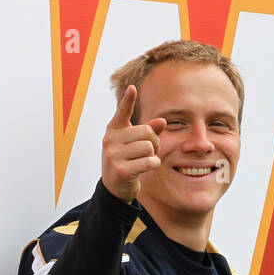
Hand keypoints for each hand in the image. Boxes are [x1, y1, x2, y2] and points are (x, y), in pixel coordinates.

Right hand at [101, 84, 166, 202]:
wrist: (114, 187)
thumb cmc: (127, 160)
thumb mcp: (134, 144)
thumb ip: (149, 131)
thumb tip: (163, 121)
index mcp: (113, 130)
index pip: (122, 112)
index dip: (128, 100)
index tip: (132, 88)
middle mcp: (110, 140)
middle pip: (147, 132)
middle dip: (155, 142)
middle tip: (151, 151)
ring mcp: (113, 155)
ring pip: (148, 147)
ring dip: (153, 155)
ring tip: (146, 160)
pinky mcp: (121, 170)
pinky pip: (148, 161)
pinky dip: (153, 164)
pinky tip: (147, 167)